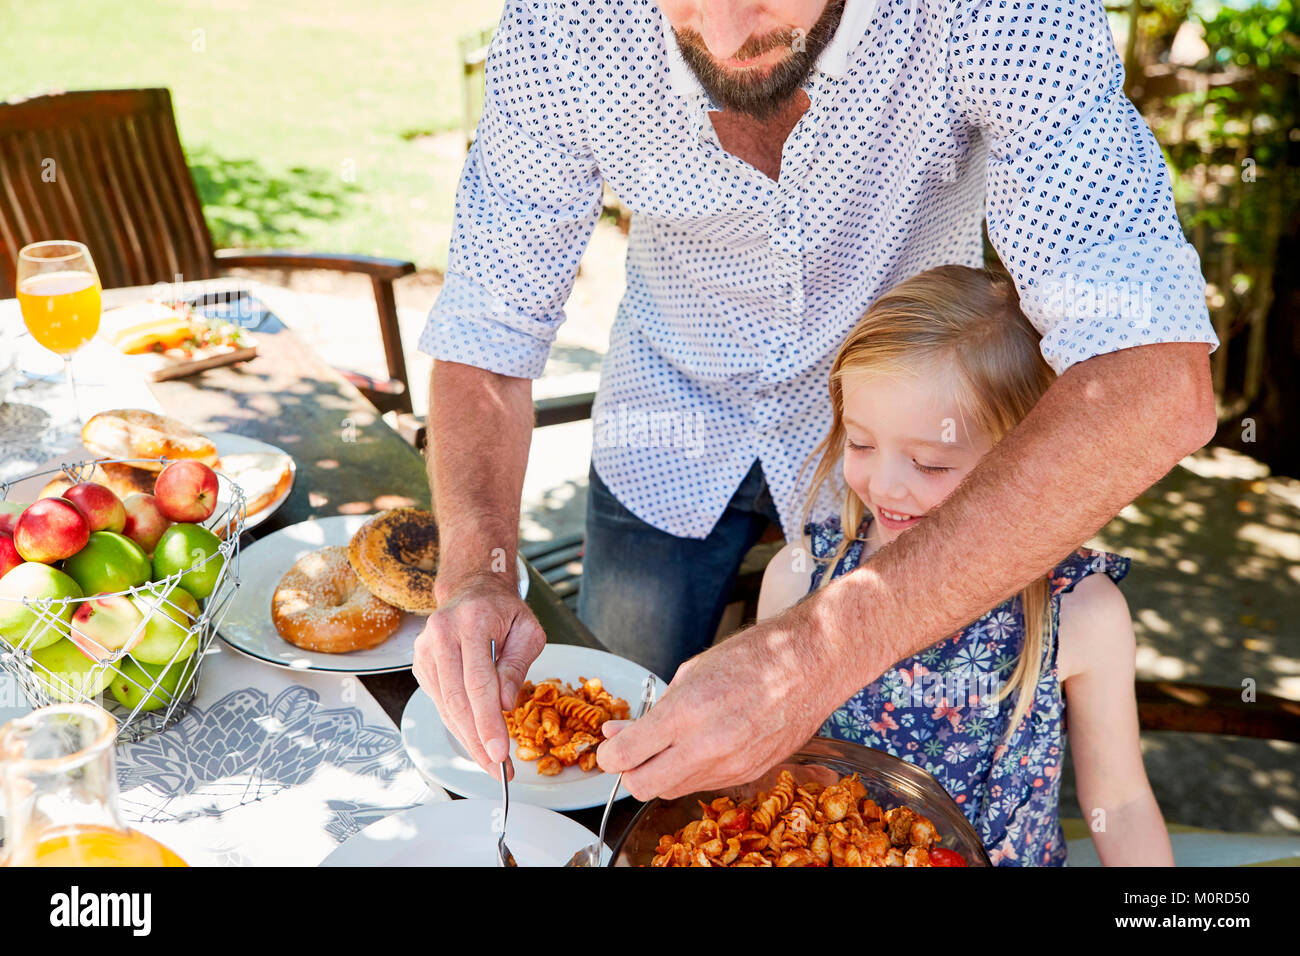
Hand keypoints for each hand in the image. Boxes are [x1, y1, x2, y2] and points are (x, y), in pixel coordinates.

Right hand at [413, 572, 544, 780]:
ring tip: (492, 765)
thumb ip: (517, 665)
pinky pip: (440, 703)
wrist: (473, 590)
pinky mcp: (420, 664)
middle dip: (478, 740)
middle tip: (498, 769)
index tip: (500, 752)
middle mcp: (441, 634)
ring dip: (468, 739)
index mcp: (472, 621)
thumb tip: (505, 704)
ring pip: (445, 706)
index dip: (488, 721)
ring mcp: (425, 649)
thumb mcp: (528, 631)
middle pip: (457, 700)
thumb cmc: (505, 611)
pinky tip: (476, 741)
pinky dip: (458, 725)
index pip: (478, 681)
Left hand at [596, 608, 840, 798]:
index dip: (608, 754)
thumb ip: (655, 709)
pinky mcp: (750, 774)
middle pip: (642, 786)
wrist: (812, 664)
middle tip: (631, 752)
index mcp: (687, 712)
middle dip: (628, 773)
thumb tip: (620, 732)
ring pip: (673, 790)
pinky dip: (692, 771)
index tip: (609, 745)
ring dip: (661, 772)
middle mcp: (708, 746)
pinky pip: (705, 784)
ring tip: (670, 742)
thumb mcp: (691, 672)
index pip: (626, 755)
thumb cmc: (754, 656)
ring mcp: (731, 765)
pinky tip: (700, 744)